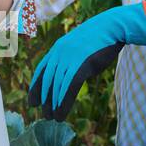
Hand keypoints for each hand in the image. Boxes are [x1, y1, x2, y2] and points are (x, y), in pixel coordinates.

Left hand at [28, 3, 145, 120]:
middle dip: (43, 99)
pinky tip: (61, 111)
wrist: (113, 27)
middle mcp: (60, 53)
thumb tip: (68, 76)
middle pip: (47, 80)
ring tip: (52, 118)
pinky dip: (64, 101)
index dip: (35, 87)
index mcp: (57, 49)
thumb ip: (71, 59)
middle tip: (42, 113)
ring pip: (56, 86)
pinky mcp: (82, 64)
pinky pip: (69, 86)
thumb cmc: (99, 39)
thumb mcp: (79, 48)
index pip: (41, 71)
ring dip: (53, 104)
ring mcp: (70, 58)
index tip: (32, 101)